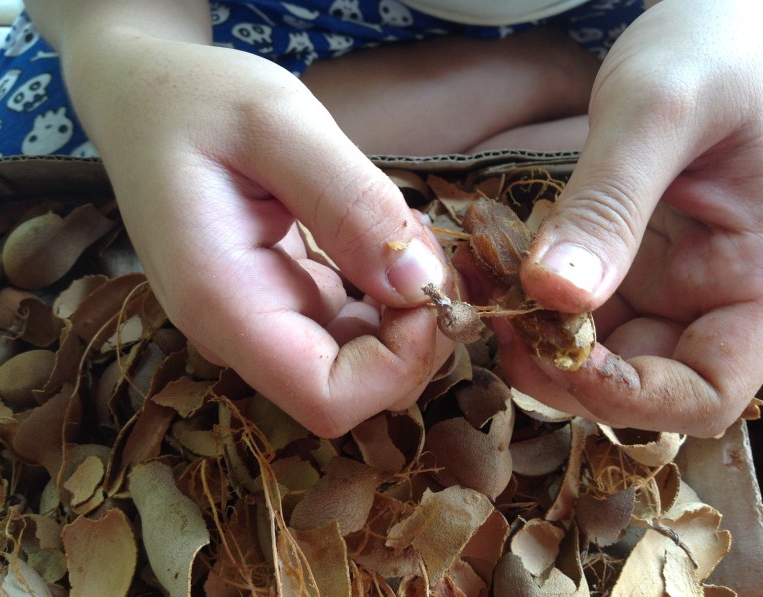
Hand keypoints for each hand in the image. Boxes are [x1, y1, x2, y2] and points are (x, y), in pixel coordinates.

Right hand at [46, 16, 453, 436]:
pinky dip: (382, 289)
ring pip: (358, 360)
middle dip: (413, 332)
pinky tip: (376, 230)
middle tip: (424, 243)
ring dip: (403, 307)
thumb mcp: (278, 123)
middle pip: (352, 389)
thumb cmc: (198, 99)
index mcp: (224, 303)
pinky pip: (347, 324)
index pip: (327, 399)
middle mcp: (238, 332)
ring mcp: (256, 323)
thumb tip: (418, 284)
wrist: (145, 100)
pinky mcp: (274, 303)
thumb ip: (350, 204)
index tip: (427, 287)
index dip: (398, 363)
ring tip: (397, 224)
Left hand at [496, 0, 762, 436]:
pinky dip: (528, 292)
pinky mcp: (628, 259)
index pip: (706, 391)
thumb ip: (611, 202)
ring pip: (595, 347)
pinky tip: (490, 260)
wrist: (720, 16)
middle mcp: (714, 296)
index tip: (553, 351)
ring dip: (533, 331)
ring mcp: (667, 281)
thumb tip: (556, 294)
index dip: (629, 396)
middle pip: (637, 381)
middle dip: (559, 365)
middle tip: (495, 316)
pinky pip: (574, 301)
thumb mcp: (663, 109)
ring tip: (480, 281)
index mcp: (759, 282)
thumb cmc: (720, 44)